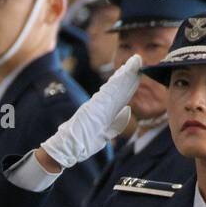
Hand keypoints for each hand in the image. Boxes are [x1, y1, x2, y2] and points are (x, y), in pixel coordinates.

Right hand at [37, 53, 142, 171]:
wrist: (68, 147)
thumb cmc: (84, 142)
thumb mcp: (106, 133)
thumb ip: (117, 122)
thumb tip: (127, 110)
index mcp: (106, 111)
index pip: (121, 95)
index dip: (129, 84)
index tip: (137, 72)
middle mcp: (102, 105)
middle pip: (120, 88)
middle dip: (129, 74)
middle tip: (137, 60)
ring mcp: (98, 105)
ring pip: (115, 87)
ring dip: (125, 74)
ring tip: (134, 62)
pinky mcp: (93, 106)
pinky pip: (108, 92)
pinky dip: (117, 82)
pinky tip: (124, 73)